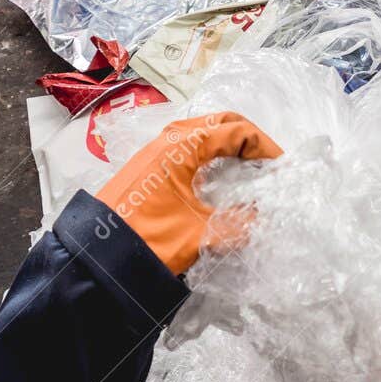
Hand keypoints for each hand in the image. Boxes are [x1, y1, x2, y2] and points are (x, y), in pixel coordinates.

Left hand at [95, 112, 282, 274]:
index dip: (264, 145)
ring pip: (202, 135)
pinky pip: (188, 151)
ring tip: (248, 171)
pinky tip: (220, 182)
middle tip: (267, 161)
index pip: (235, 130)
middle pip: (218, 123)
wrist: (99, 259)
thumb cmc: (148, 240)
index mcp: (182, 146)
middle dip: (248, 137)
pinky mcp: (150, 169)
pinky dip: (211, 158)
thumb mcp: (201, 234)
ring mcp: (157, 153)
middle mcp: (168, 140)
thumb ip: (238, 224)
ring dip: (228, 146)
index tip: (281, 167)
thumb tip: (260, 218)